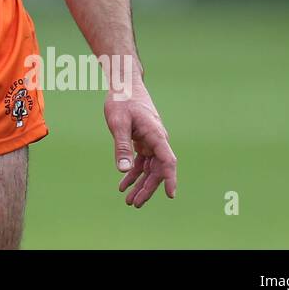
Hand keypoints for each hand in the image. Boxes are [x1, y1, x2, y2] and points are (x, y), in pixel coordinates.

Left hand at [105, 79, 176, 207]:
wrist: (124, 85)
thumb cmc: (122, 101)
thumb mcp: (118, 123)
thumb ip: (121, 146)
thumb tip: (123, 170)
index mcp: (156, 135)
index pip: (167, 160)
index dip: (170, 178)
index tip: (170, 195)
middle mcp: (157, 140)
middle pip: (157, 170)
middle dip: (148, 189)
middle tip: (135, 204)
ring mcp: (150, 141)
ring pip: (149, 168)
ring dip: (140, 184)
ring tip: (129, 201)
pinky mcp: (142, 141)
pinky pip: (140, 161)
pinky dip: (133, 172)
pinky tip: (124, 184)